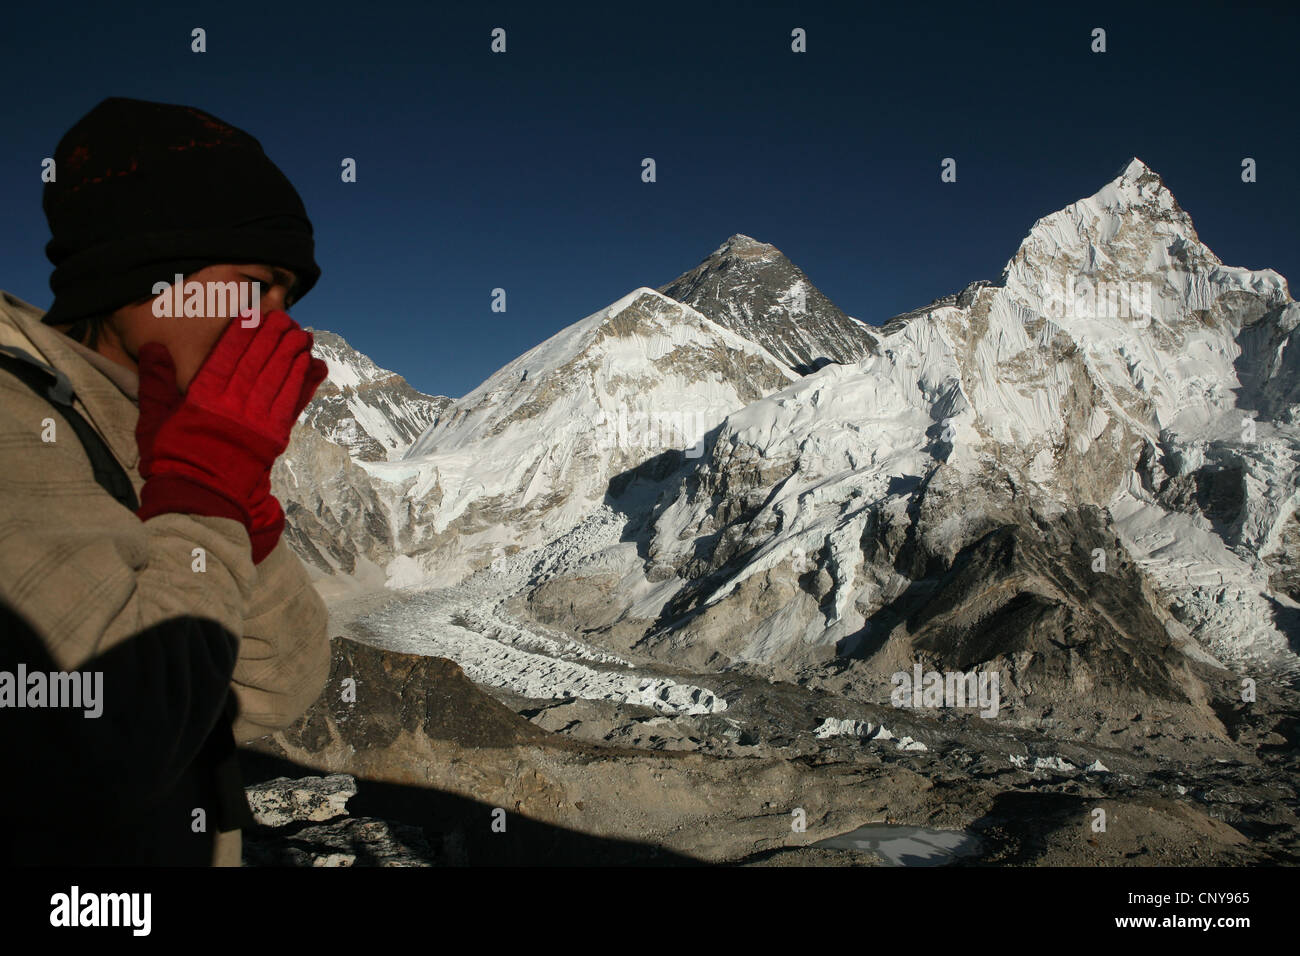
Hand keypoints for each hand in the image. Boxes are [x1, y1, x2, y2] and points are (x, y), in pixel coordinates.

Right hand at [135, 311, 323, 558]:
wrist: (199, 498)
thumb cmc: (171, 460)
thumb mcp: (153, 420)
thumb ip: (155, 383)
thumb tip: (153, 348)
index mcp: (202, 397)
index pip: (226, 355)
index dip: (241, 332)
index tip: (253, 314)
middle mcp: (232, 404)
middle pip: (257, 361)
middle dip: (272, 336)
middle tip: (284, 317)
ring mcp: (256, 420)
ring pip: (278, 377)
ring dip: (291, 352)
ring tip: (301, 333)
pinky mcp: (274, 437)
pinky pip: (292, 402)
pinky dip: (301, 381)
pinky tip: (309, 363)